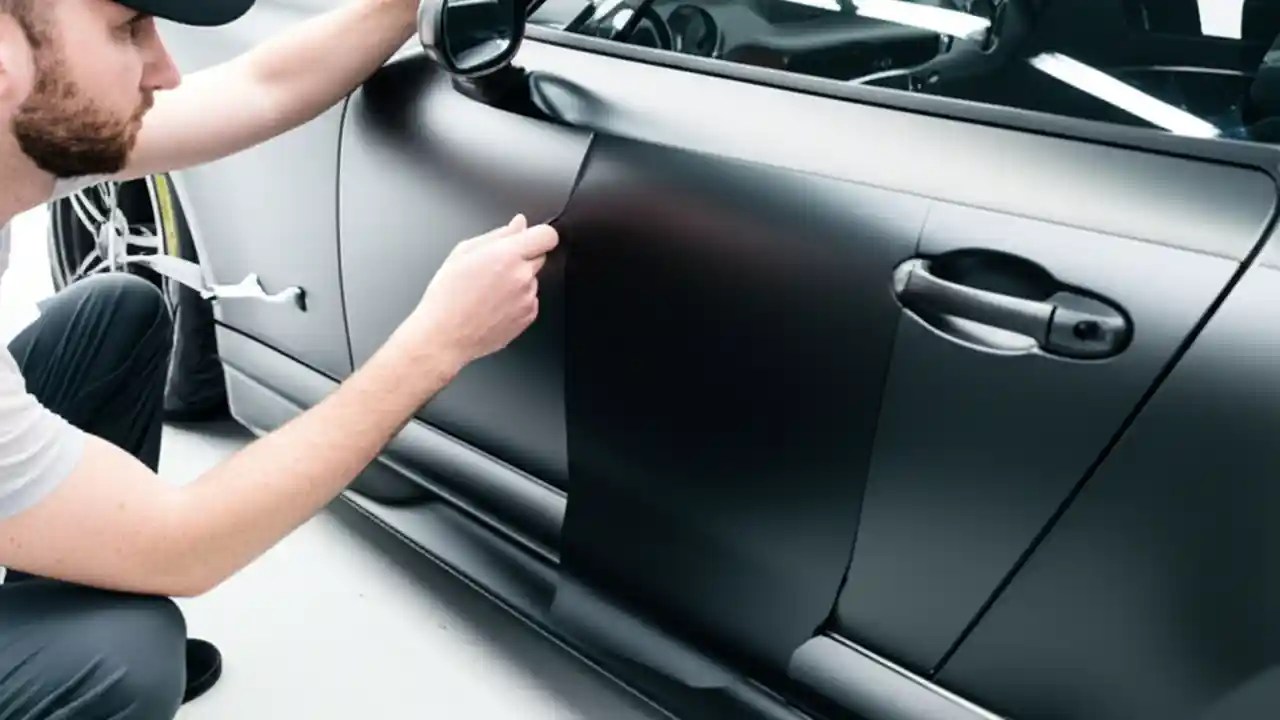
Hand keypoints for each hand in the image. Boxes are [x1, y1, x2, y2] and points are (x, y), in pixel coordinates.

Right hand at [402, 215, 558, 371]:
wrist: (444, 336)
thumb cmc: (447, 296)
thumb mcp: (463, 252)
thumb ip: (498, 235)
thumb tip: (519, 224)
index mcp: (507, 255)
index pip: (547, 236)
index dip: (539, 235)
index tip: (530, 239)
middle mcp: (522, 276)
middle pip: (540, 256)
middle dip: (523, 257)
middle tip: (495, 269)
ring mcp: (528, 298)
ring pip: (532, 279)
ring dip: (518, 281)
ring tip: (488, 291)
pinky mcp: (528, 316)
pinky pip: (530, 300)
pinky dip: (517, 300)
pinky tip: (494, 305)